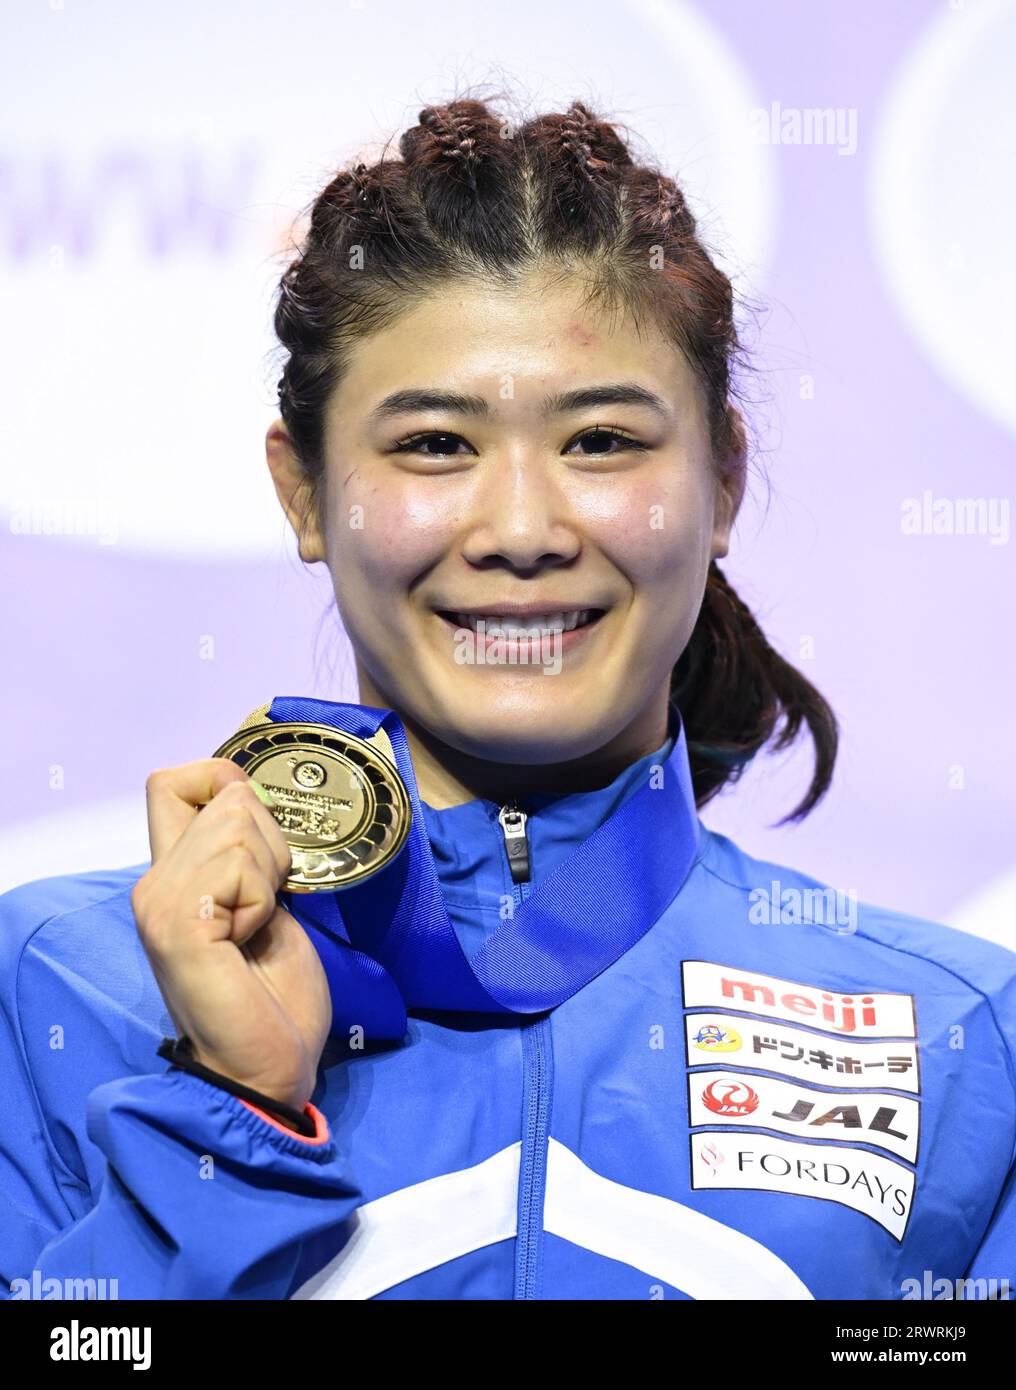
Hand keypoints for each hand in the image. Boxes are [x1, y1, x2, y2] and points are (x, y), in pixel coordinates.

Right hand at [131, 758, 330, 1110]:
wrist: (266, 1069)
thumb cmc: (272, 998)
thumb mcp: (264, 904)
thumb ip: (244, 856)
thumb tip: (248, 800)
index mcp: (171, 875)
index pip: (173, 781)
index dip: (224, 783)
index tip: (260, 841)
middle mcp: (153, 882)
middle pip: (225, 793)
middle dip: (270, 840)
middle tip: (265, 907)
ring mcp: (159, 901)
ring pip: (237, 823)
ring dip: (269, 873)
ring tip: (256, 928)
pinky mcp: (177, 922)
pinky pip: (240, 867)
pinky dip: (264, 901)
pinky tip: (249, 943)